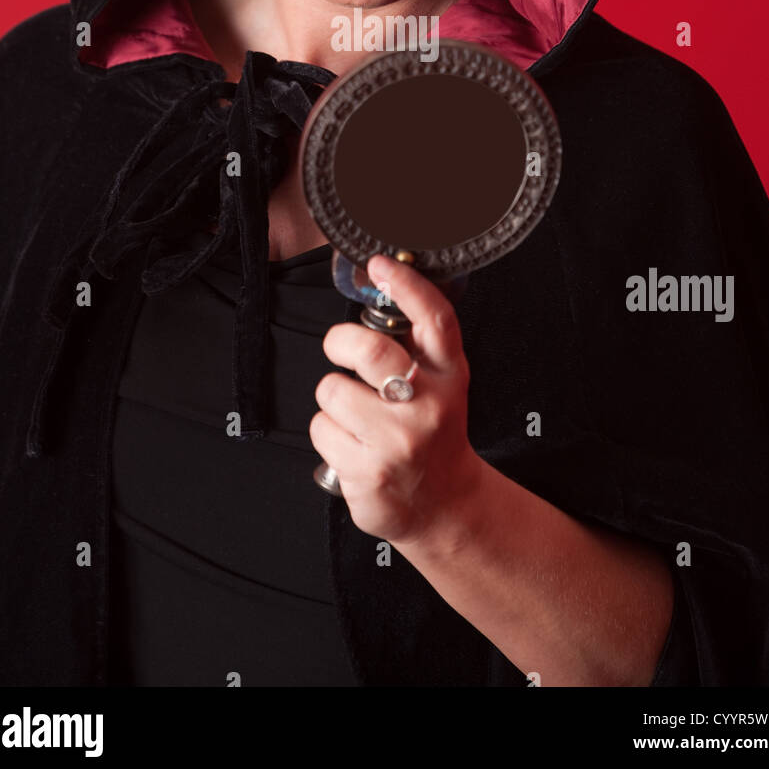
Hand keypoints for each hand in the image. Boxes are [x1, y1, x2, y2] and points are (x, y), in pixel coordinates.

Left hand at [309, 252, 483, 549]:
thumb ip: (417, 344)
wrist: (445, 504)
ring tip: (357, 417)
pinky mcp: (369, 472)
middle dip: (339, 341)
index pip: (435, 320)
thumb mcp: (441, 383)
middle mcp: (428, 405)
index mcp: (448, 374)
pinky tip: (354, 447)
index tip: (380, 264)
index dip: (407, 286)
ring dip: (333, 400)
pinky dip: (328, 435)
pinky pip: (321, 430)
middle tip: (340, 348)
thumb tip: (381, 281)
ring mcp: (398, 441)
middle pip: (369, 349)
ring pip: (331, 390)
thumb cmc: (433, 432)